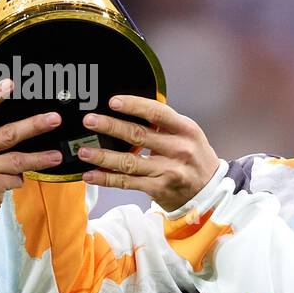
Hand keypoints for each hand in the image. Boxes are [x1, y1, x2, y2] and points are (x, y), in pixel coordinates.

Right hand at [0, 80, 63, 228]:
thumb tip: (1, 121)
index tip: (9, 83)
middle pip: (6, 134)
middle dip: (34, 125)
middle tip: (54, 119)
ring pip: (17, 160)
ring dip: (40, 158)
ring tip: (56, 156)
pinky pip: (14, 180)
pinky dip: (18, 180)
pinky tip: (15, 181)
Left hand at [75, 95, 219, 211]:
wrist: (209, 191)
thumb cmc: (194, 158)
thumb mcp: (187, 134)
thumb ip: (163, 123)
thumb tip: (129, 108)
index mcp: (185, 129)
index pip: (157, 112)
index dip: (134, 105)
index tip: (112, 101)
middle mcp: (178, 149)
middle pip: (138, 135)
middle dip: (110, 126)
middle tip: (89, 120)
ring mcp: (168, 170)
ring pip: (129, 162)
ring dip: (102, 156)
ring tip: (84, 151)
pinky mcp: (159, 189)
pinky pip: (127, 182)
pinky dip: (107, 179)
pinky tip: (91, 175)